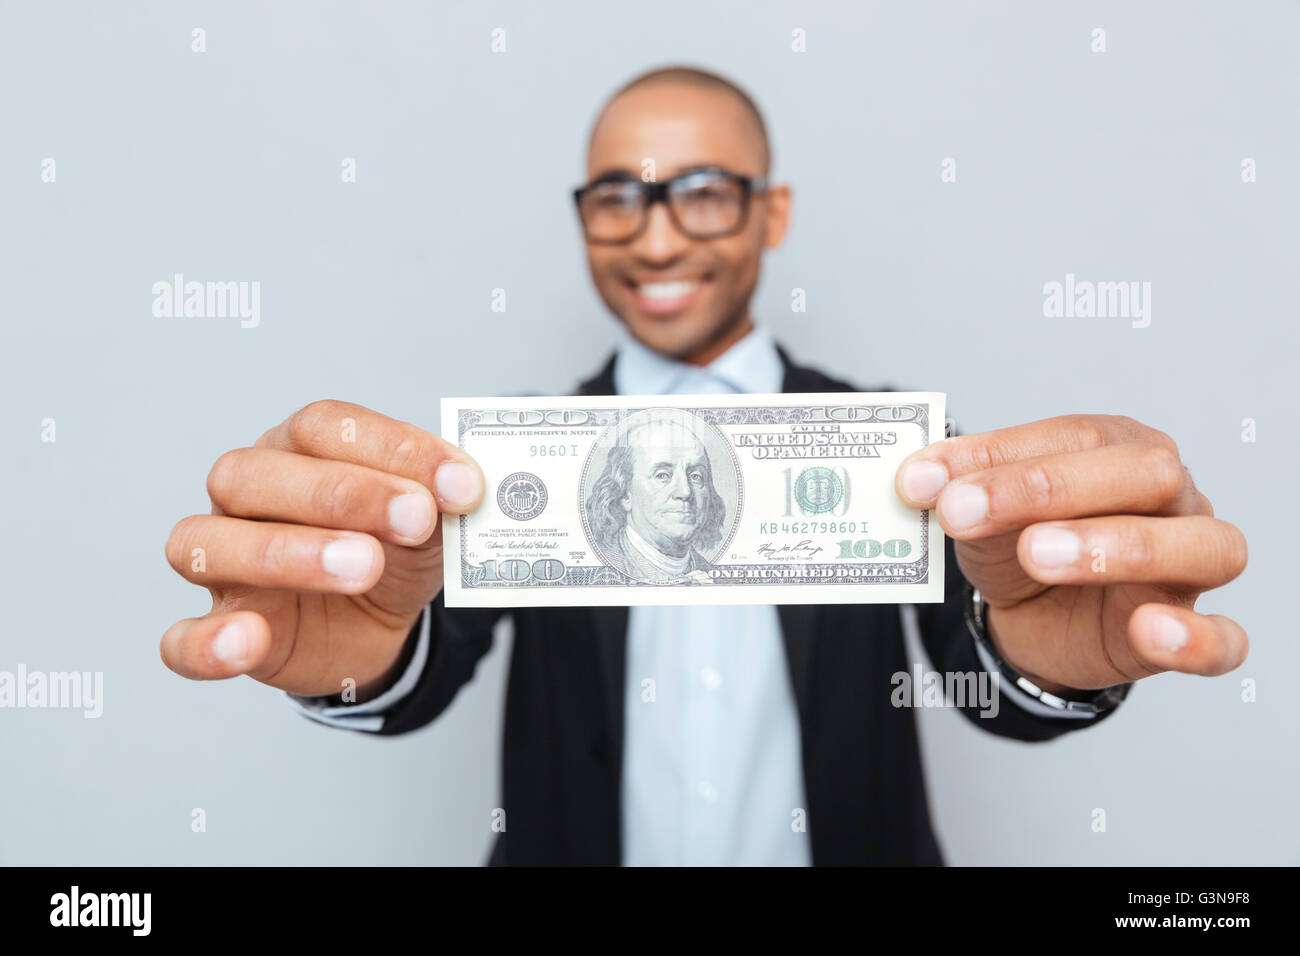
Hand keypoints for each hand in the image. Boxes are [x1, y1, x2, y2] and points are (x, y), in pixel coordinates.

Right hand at [162, 400, 484, 698]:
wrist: (383, 624)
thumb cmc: (395, 551)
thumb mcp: (428, 524)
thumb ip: (435, 504)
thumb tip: (460, 489)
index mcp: (298, 448)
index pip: (324, 426)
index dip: (393, 448)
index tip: (461, 485)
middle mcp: (245, 494)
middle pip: (255, 475)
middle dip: (341, 494)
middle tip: (415, 520)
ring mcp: (223, 561)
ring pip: (207, 544)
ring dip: (286, 554)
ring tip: (363, 567)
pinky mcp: (224, 627)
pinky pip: (184, 640)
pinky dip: (207, 642)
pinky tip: (247, 640)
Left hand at [894, 415, 1247, 691]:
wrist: (1029, 617)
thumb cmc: (1016, 545)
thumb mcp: (979, 513)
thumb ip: (959, 492)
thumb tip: (920, 480)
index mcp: (1118, 447)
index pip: (1075, 436)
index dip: (999, 456)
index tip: (926, 482)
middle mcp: (1170, 494)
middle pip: (1145, 474)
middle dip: (1052, 488)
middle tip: (969, 512)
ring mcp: (1189, 561)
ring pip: (1200, 544)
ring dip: (1117, 547)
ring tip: (1038, 555)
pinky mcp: (1186, 627)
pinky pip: (1223, 638)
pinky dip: (1198, 637)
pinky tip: (1153, 631)